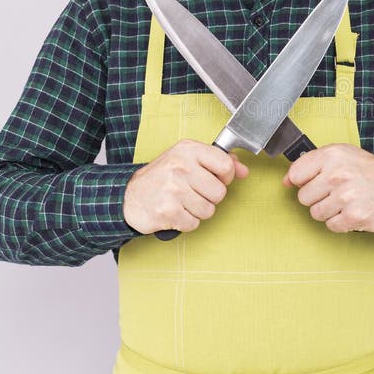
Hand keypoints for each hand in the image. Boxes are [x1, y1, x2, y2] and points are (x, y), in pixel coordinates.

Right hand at [123, 139, 248, 234]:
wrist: (129, 196)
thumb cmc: (161, 177)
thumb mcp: (188, 160)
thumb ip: (218, 162)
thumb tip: (243, 170)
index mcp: (188, 150)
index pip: (225, 165)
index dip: (225, 177)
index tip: (215, 179)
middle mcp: (181, 167)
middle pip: (219, 193)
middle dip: (209, 197)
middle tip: (192, 192)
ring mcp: (174, 189)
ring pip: (209, 210)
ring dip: (197, 211)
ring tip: (182, 202)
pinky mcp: (168, 211)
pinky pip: (194, 224)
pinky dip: (186, 222)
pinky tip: (175, 212)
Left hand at [282, 143, 373, 232]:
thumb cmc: (367, 171)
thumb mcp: (340, 156)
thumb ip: (310, 164)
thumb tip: (286, 181)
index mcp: (332, 155)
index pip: (296, 174)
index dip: (302, 181)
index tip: (313, 181)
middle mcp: (338, 174)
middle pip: (303, 197)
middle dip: (317, 197)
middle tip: (335, 191)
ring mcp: (347, 196)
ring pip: (316, 213)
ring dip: (329, 210)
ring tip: (345, 201)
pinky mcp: (354, 216)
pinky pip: (331, 225)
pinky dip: (340, 222)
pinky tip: (351, 210)